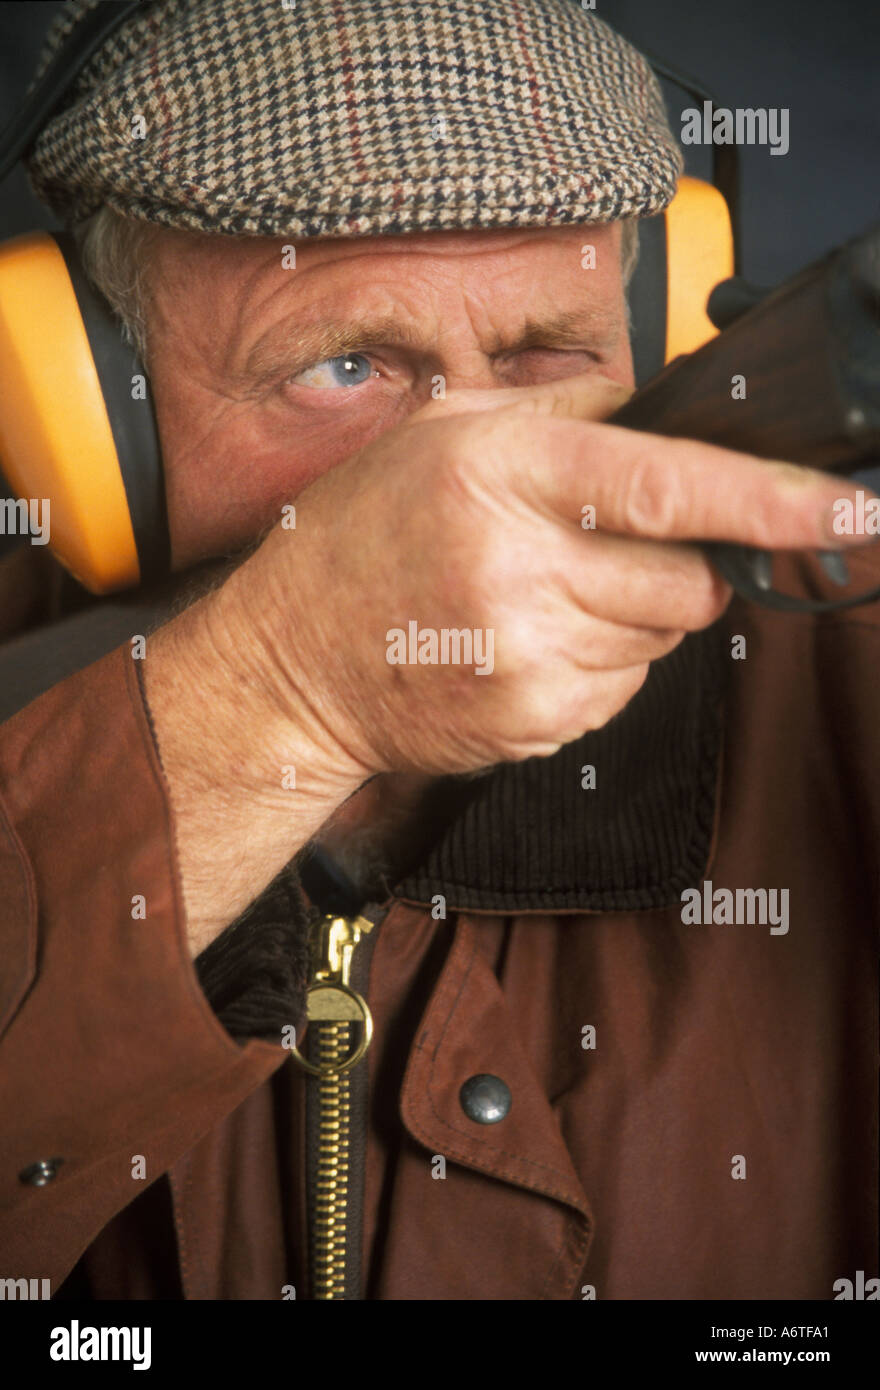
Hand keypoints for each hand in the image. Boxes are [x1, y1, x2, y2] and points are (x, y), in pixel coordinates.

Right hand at [236, 372, 864, 777]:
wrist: (294, 662)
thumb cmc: (364, 536)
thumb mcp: (444, 430)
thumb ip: (568, 413)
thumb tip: (671, 416)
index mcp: (499, 476)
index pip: (667, 487)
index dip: (773, 500)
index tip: (848, 506)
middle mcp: (517, 570)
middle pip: (690, 580)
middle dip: (682, 562)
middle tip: (602, 547)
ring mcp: (527, 659)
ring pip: (665, 637)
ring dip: (633, 611)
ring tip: (543, 593)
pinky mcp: (535, 722)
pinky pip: (627, 687)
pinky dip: (602, 660)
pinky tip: (529, 639)